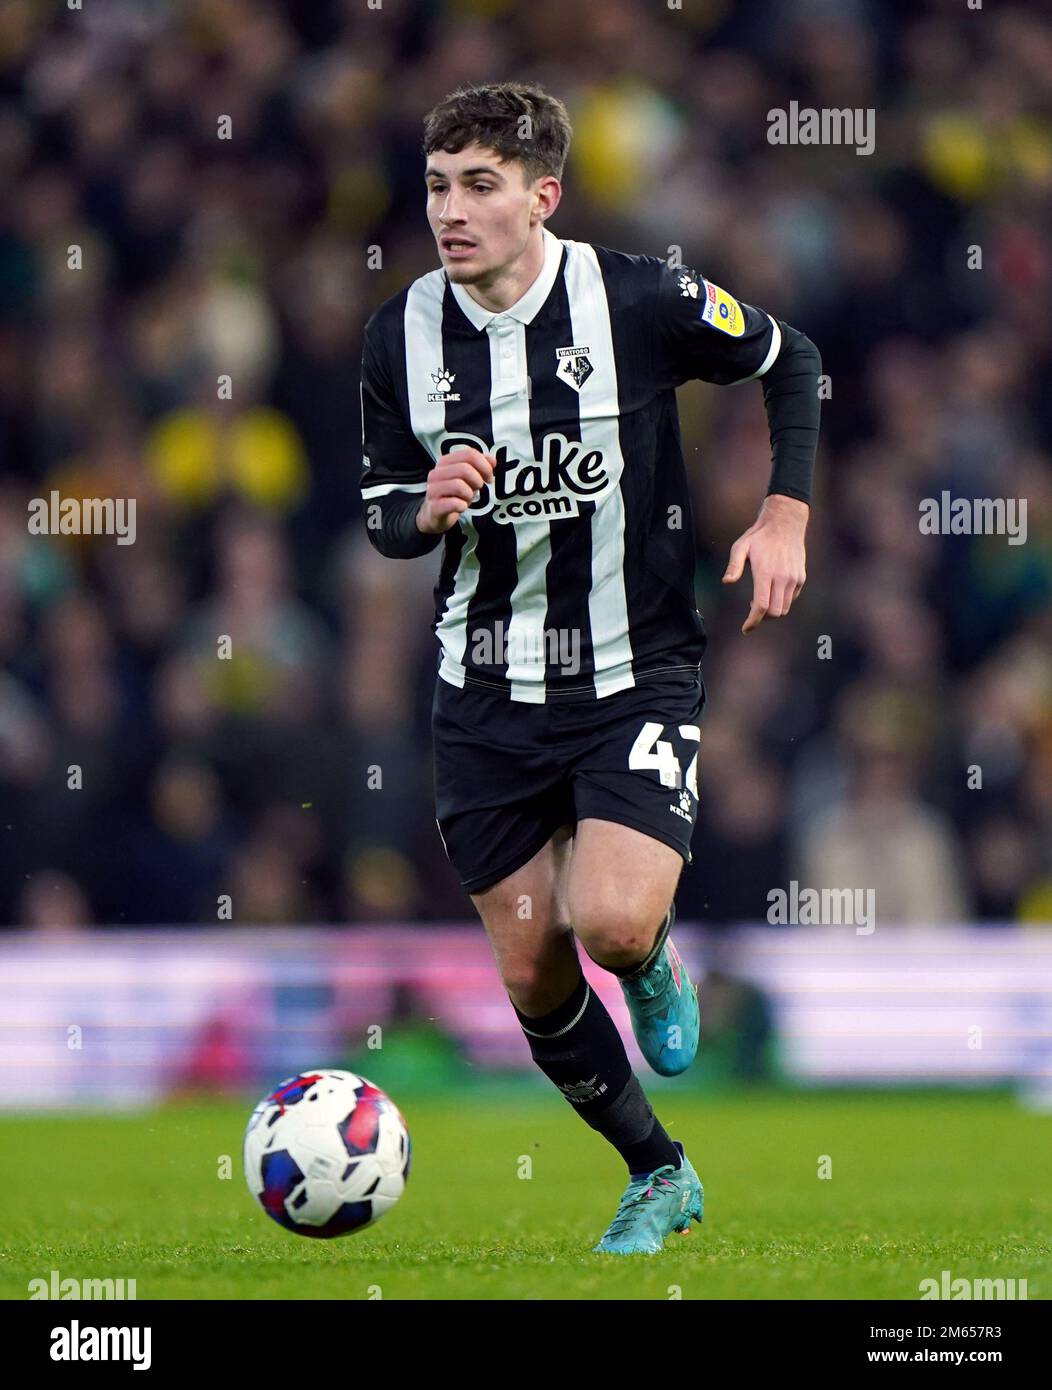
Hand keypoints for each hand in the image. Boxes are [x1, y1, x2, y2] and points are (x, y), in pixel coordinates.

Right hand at [416, 447, 496, 534]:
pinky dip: (462, 506)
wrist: (436, 515)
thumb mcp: (469, 478)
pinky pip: (453, 503)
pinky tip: (461, 507)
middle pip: (465, 468)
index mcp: (445, 462)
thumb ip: (480, 466)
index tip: (489, 477)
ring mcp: (433, 489)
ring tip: (466, 498)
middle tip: (478, 488)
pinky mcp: (434, 506)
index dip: (485, 466)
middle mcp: (436, 473)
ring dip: (469, 494)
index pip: (469, 454)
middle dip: (477, 480)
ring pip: (458, 485)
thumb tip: (492, 460)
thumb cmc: (454, 494)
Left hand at [722, 494, 808, 632]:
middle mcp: (782, 578)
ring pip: (785, 608)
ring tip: (759, 603)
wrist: (785, 523)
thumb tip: (726, 582)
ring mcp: (794, 578)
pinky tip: (771, 594)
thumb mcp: (741, 547)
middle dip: (761, 618)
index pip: (761, 605)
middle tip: (751, 614)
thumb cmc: (759, 536)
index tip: (745, 629)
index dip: (753, 621)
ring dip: (772, 612)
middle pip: (774, 612)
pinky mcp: (800, 577)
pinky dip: (781, 603)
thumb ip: (733, 566)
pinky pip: (791, 599)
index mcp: (766, 572)